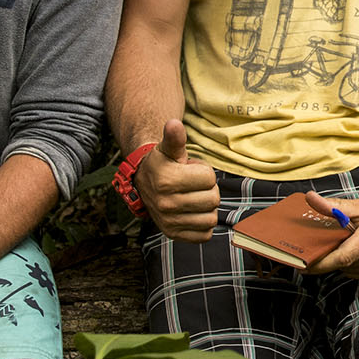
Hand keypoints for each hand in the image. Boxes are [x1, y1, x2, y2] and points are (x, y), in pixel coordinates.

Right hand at [143, 118, 218, 241]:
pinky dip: (203, 225)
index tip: (190, 171)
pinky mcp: (173, 234)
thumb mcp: (168, 148)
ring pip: (211, 218)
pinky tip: (193, 213)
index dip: (204, 172)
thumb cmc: (163, 163)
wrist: (145, 183)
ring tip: (192, 198)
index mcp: (167, 180)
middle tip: (193, 186)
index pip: (209, 178)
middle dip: (207, 190)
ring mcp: (169, 222)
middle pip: (213, 199)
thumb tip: (174, 123)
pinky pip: (204, 235)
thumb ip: (175, 137)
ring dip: (206, 207)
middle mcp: (166, 204)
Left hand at [301, 188, 358, 280]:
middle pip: (343, 264)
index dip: (320, 263)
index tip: (302, 265)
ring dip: (341, 261)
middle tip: (320, 246)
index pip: (343, 257)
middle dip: (329, 258)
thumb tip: (310, 198)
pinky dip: (352, 265)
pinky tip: (356, 251)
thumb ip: (334, 206)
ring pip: (350, 270)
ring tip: (344, 244)